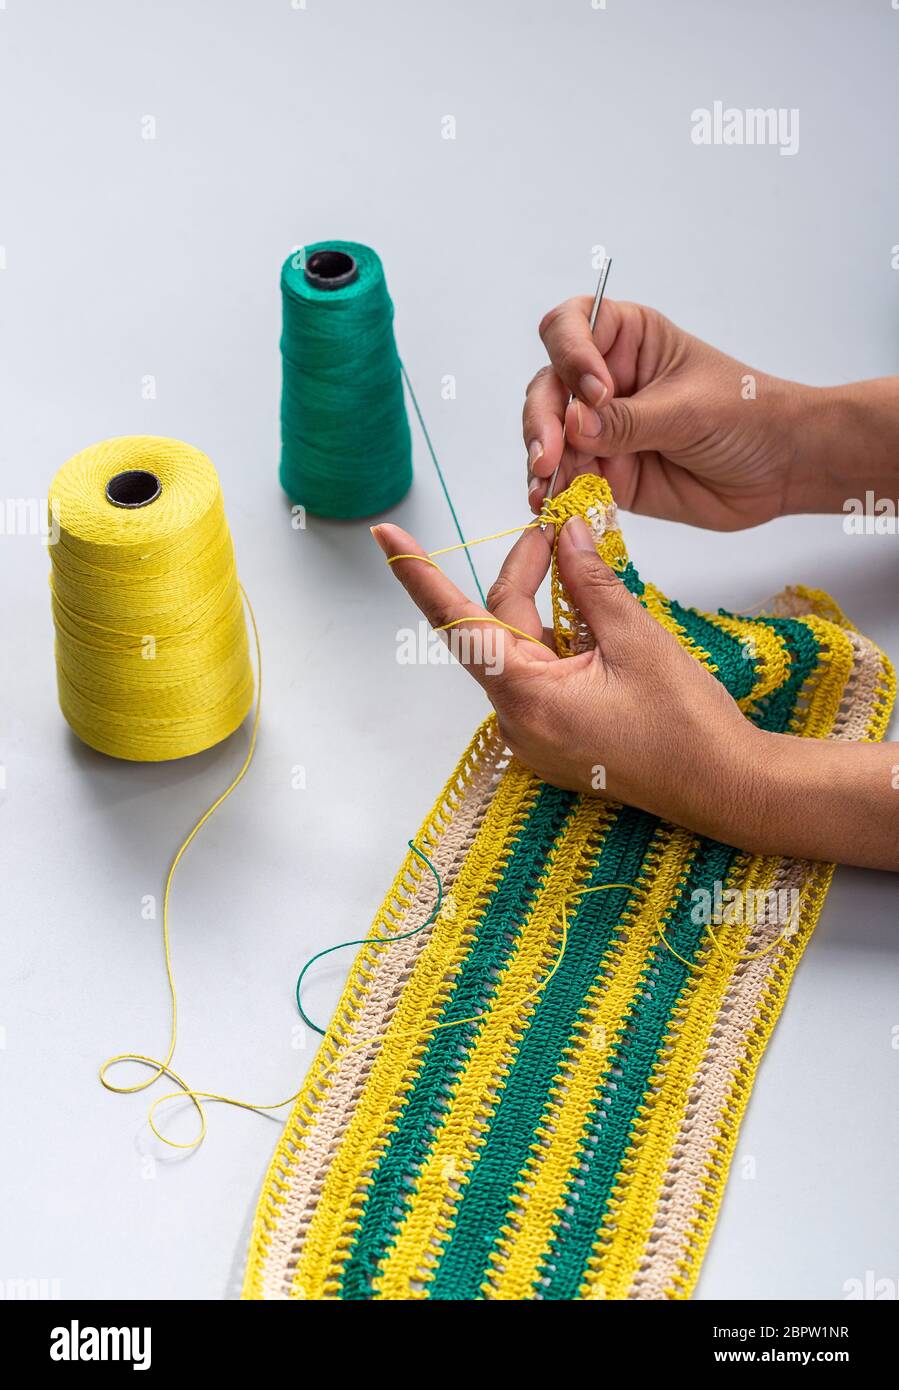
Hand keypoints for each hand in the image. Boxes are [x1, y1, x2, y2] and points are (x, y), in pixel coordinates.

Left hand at [372, 515, 759, 839]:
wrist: (726, 788)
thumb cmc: (688, 726)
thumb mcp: (638, 640)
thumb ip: (591, 582)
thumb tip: (567, 533)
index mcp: (527, 696)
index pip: (458, 620)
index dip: (417, 574)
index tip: (384, 535)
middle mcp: (516, 721)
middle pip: (501, 627)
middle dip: (529, 573)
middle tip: (565, 527)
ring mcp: (532, 735)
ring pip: (524, 650)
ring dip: (551, 611)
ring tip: (593, 579)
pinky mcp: (552, 740)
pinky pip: (542, 677)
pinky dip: (562, 644)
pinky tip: (602, 635)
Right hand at [524, 298, 804, 530]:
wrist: (780, 469)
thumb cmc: (747, 415)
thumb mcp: (689, 411)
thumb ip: (629, 420)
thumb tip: (573, 424)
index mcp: (627, 340)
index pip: (571, 327)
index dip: (570, 354)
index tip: (596, 392)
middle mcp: (605, 380)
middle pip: (548, 387)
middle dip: (543, 421)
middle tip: (550, 456)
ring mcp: (602, 429)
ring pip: (550, 437)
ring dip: (543, 462)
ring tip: (545, 490)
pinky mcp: (607, 472)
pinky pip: (568, 478)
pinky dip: (556, 492)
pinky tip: (551, 505)